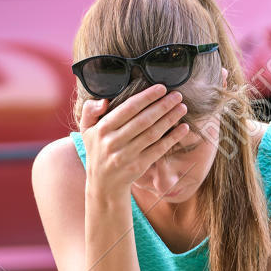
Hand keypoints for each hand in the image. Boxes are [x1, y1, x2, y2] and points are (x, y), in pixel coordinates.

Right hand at [79, 83, 191, 198]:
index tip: (161, 88)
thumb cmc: (97, 148)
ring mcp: (127, 155)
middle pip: (143, 120)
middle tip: (177, 95)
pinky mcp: (139, 166)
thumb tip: (103, 100)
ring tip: (182, 108)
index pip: (128, 109)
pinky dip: (173, 138)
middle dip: (163, 106)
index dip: (146, 97)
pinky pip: (159, 149)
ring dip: (170, 119)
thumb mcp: (87, 129)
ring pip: (153, 134)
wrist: (103, 182)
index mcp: (103, 128)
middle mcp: (114, 142)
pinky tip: (183, 128)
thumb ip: (90, 111)